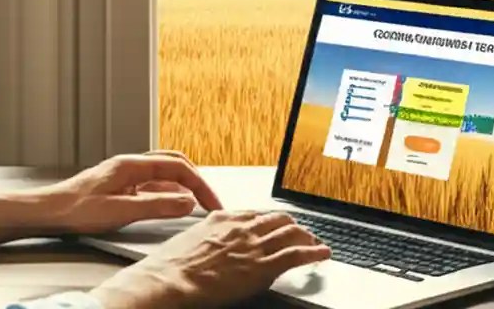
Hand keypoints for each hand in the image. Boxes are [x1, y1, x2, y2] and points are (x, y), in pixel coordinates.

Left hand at [43, 150, 223, 234]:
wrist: (47, 211)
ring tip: (197, 201)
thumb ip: (156, 206)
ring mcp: (125, 174)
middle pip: (174, 163)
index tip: (212, 204)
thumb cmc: (75, 210)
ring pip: (164, 172)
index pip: (178, 168)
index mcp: (132, 165)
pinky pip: (152, 183)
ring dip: (184, 184)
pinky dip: (169, 191)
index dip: (200, 185)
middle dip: (196, 180)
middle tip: (210, 201)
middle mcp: (130, 164)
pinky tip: (171, 204)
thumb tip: (188, 202)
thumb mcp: (120, 211)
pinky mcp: (120, 185)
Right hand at [91, 209, 331, 308]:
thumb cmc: (172, 265)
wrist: (171, 279)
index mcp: (223, 218)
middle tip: (298, 232)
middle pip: (277, 219)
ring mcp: (255, 245)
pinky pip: (297, 254)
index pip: (255, 213)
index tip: (274, 223)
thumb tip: (210, 241)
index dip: (269, 220)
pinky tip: (322, 253)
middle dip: (291, 226)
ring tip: (314, 241)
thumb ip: (207, 236)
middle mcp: (243, 227)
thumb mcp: (189, 239)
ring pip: (291, 233)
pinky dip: (314, 252)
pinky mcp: (264, 266)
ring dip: (306, 237)